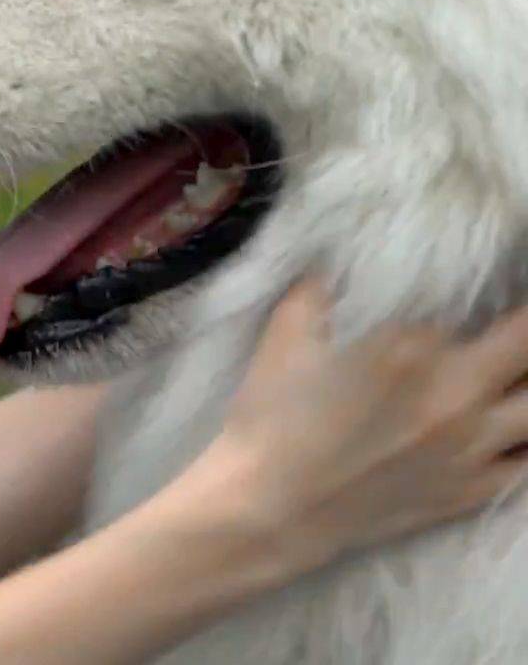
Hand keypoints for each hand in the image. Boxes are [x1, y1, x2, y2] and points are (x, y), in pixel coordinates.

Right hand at [199, 277, 527, 573]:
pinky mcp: (470, 491)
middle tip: (511, 328)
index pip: (496, 307)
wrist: (268, 508)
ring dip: (527, 386)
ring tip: (510, 376)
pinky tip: (509, 427)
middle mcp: (459, 394)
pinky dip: (525, 441)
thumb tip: (341, 263)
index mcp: (416, 346)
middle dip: (525, 333)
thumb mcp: (286, 331)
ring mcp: (472, 448)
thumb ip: (323, 289)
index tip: (498, 284)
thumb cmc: (271, 416)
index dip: (505, 294)